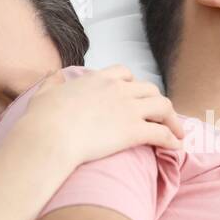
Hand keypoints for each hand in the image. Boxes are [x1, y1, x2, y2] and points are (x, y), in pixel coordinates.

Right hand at [0, 64, 185, 171]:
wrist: (49, 137)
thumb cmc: (41, 120)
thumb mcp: (43, 94)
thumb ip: (51, 83)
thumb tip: (53, 76)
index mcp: (97, 79)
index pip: (124, 73)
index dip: (133, 83)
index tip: (136, 94)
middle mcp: (116, 89)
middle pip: (149, 89)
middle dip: (158, 102)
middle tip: (162, 116)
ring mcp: (127, 109)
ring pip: (163, 106)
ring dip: (172, 119)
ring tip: (177, 132)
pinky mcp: (133, 130)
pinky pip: (161, 133)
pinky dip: (172, 139)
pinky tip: (177, 147)